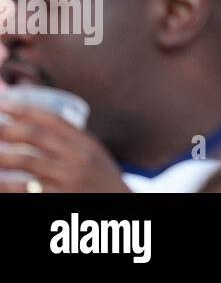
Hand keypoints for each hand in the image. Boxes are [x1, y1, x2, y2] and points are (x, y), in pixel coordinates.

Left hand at [0, 106, 128, 192]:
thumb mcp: (93, 154)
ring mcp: (66, 179)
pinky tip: (0, 180)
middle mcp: (76, 157)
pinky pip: (25, 190)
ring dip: (3, 156)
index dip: (25, 111)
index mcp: (85, 143)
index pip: (52, 120)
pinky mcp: (56, 198)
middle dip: (7, 130)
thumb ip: (69, 140)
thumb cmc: (101, 180)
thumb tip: (36, 122)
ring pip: (26, 162)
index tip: (4, 105)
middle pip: (36, 136)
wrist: (118, 205)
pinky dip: (6, 184)